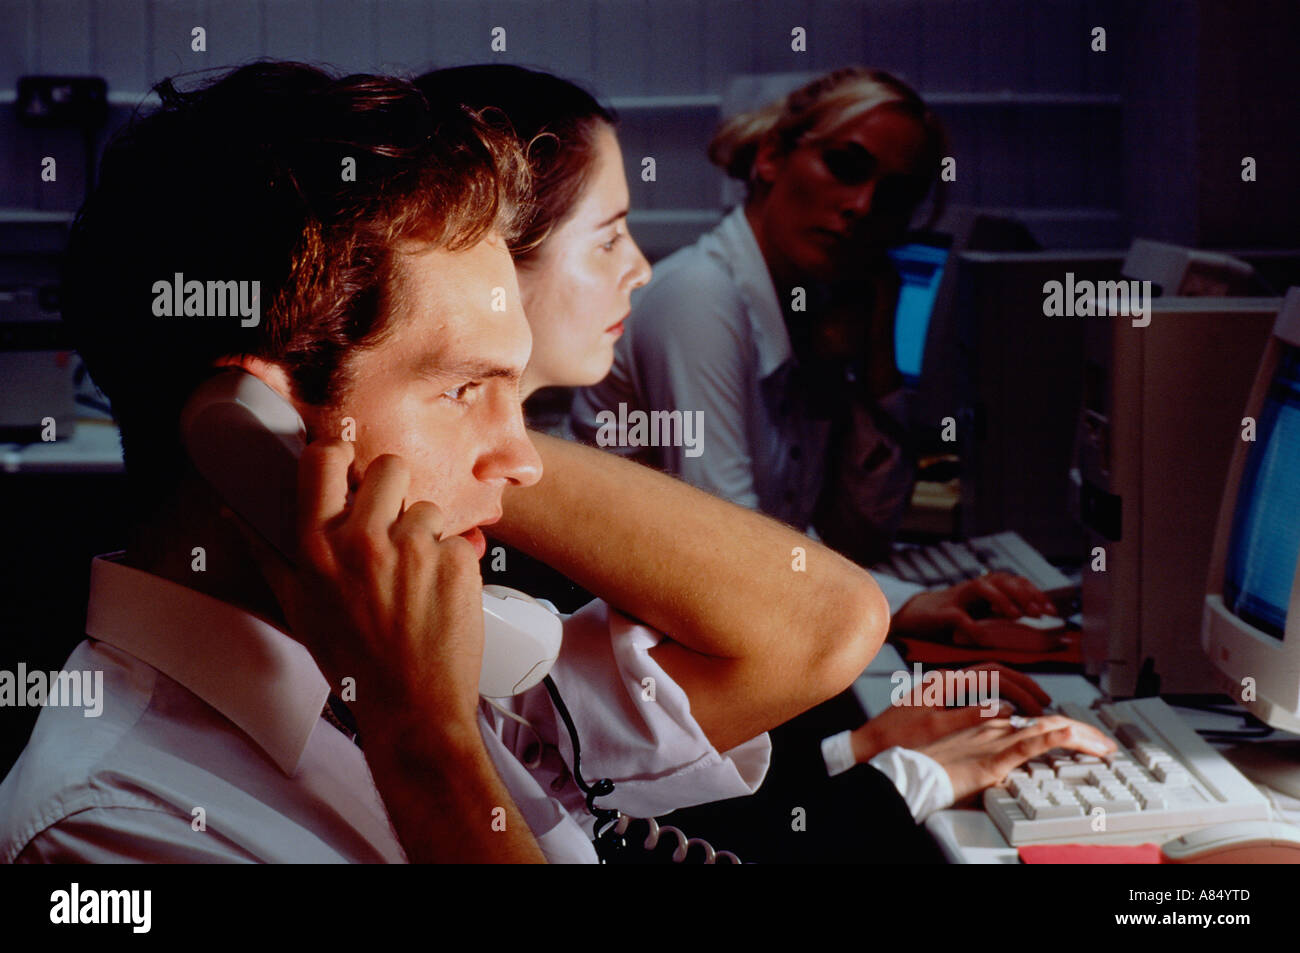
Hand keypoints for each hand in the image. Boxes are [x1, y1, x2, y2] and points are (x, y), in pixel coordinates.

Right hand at [232, 439, 485, 736]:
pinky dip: (453, 563)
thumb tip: (235, 514)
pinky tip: (438, 596)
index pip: (324, 458)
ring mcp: (415, 549)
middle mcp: (364, 541)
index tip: (346, 463)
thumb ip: (269, 554)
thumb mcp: (299, 608)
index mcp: (318, 547)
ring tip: (413, 578)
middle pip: (389, 466)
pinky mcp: (457, 562)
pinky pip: (458, 540)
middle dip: (393, 490)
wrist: (413, 708)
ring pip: (427, 507)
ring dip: (424, 534)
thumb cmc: (355, 662)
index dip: (338, 454)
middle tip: (390, 525)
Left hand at [850, 663, 1051, 760]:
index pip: (993, 673)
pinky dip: (994, 699)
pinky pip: (973, 693)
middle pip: (992, 672)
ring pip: (984, 682)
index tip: (1040, 702)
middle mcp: (945, 679)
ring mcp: (941, 688)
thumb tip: (1005, 706)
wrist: (869, 743)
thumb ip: (970, 715)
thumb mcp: (936, 727)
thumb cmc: (897, 737)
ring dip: (1009, 691)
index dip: (1021, 686)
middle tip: (1043, 703)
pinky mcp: (939, 699)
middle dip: (1021, 685)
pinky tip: (1002, 714)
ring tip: (1030, 707)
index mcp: (945, 681)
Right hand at [892, 572, 1067, 650]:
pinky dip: (972, 627)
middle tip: (1038, 612)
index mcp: (984, 590)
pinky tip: (983, 638)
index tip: (1051, 611)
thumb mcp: (977, 617)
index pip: (1014, 581)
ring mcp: (956, 597)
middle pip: (1002, 578)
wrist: (910, 618)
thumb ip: (998, 619)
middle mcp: (972, 589)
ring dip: (1001, 599)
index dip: (1035, 593)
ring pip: (982, 586)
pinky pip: (959, 616)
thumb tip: (1031, 631)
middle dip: (1023, 593)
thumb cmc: (948, 620)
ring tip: (1015, 615)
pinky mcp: (941, 612)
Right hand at [918, 715, 1115, 803]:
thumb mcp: (967, 761)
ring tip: (1103, 745)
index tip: (1085, 737)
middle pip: (1048, 722)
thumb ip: (989, 758)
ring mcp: (995, 741)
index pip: (1035, 722)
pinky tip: (1074, 736)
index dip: (1064, 726)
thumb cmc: (930, 770)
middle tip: (1105, 743)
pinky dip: (1056, 738)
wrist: (910, 774)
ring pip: (1046, 730)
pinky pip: (1030, 745)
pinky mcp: (994, 759)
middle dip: (1082, 730)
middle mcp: (995, 727)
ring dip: (1081, 735)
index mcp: (988, 726)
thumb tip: (1006, 768)